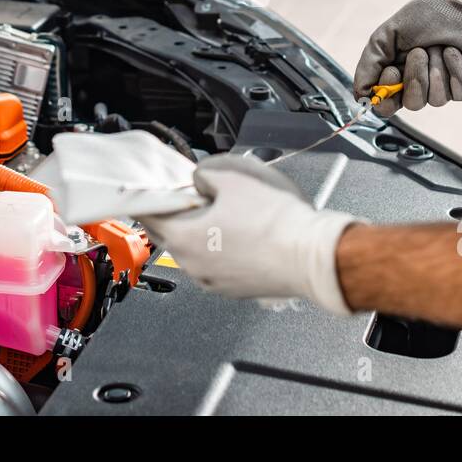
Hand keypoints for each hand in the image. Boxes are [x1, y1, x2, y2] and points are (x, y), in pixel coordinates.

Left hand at [138, 154, 357, 314]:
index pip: (150, 215)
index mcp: (183, 238)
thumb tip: (199, 179)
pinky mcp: (236, 289)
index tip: (157, 189)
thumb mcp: (233, 176)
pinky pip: (217, 265)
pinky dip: (221, 250)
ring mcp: (213, 281)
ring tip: (225, 213)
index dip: (153, 197)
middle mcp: (193, 265)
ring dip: (201, 233)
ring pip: (195, 252)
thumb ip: (205, 173)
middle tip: (192, 197)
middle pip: (170, 235)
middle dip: (177, 214)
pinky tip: (242, 234)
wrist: (311, 256)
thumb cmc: (274, 220)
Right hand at [354, 0, 461, 116]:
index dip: (388, 96)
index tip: (392, 70)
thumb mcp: (386, 35)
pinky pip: (461, 93)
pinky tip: (454, 52)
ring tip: (440, 46)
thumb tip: (361, 96)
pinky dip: (458, 69)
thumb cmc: (420, 16)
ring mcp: (442, 88)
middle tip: (420, 51)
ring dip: (438, 68)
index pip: (386, 107)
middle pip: (413, 104)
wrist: (456, 3)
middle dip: (417, 76)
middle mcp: (418, 86)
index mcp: (396, 77)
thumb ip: (370, 64)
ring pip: (437, 100)